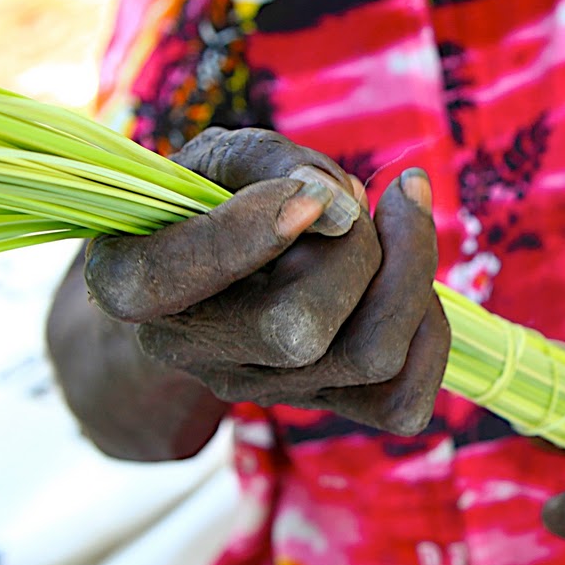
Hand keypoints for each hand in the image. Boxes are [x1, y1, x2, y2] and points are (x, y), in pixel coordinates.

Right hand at [83, 127, 449, 434]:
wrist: (212, 279)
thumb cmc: (212, 203)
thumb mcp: (214, 160)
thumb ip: (266, 160)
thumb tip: (336, 197)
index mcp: (133, 282)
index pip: (175, 276)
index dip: (250, 230)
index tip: (309, 190)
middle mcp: (193, 352)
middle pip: (297, 330)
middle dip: (353, 251)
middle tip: (353, 203)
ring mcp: (263, 389)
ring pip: (368, 357)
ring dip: (407, 275)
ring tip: (398, 217)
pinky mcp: (326, 404)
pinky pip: (403, 403)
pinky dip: (431, 331)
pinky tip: (412, 275)